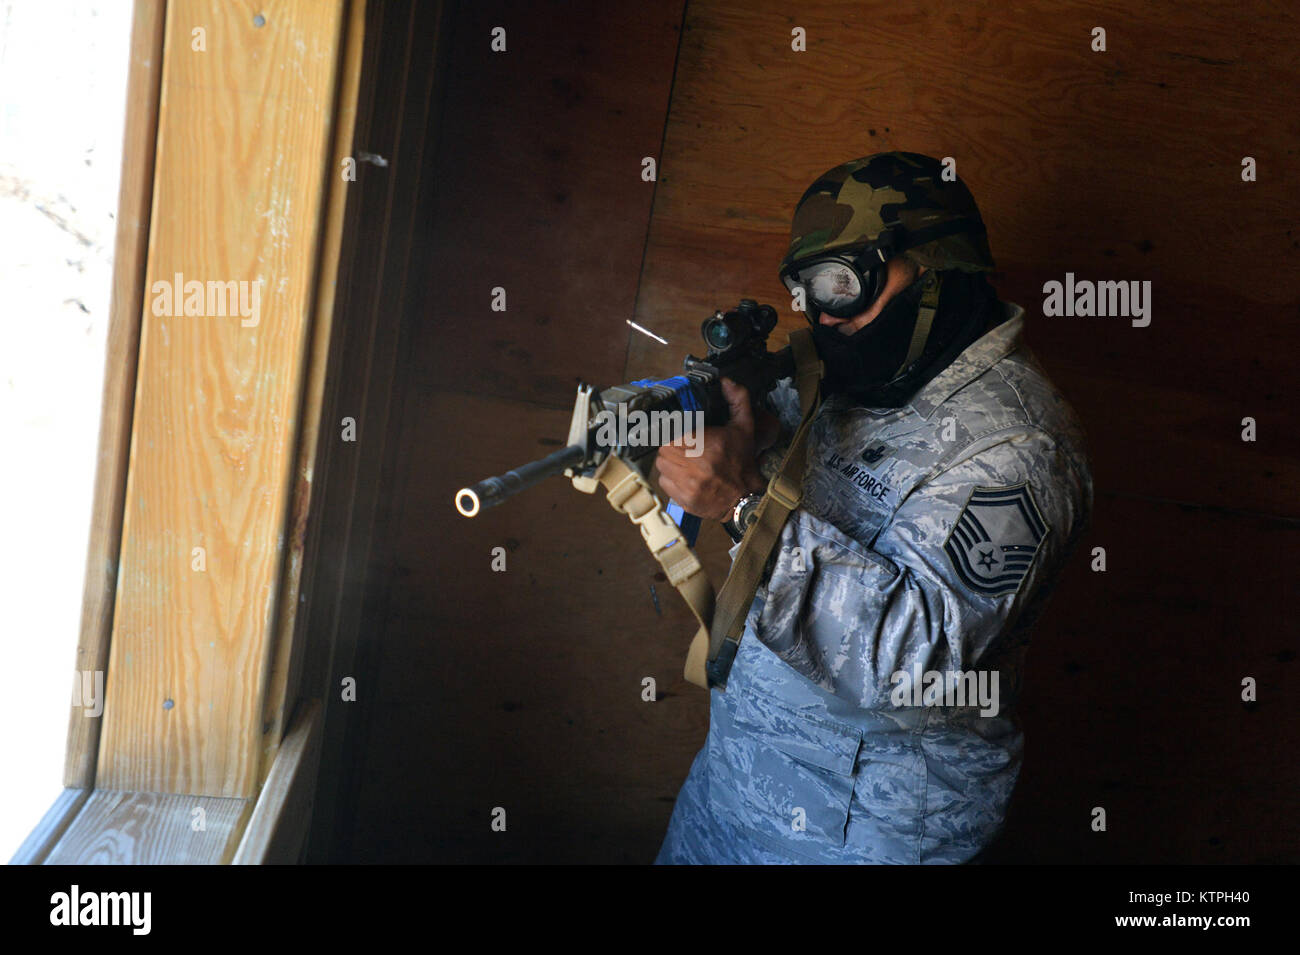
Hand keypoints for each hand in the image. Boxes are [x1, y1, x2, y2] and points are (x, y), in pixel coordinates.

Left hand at [655, 378, 767, 521]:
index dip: (673, 430)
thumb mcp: (744, 427)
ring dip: (670, 461)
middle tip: (685, 447)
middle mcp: (692, 464)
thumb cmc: (742, 462)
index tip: (681, 433)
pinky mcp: (682, 498)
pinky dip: (671, 479)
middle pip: (663, 447)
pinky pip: (664, 483)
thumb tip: (727, 382)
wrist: (746, 498)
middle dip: (672, 445)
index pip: (670, 430)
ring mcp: (686, 483)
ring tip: (686, 461)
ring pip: (661, 464)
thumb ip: (738, 400)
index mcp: (703, 443)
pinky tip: (686, 476)